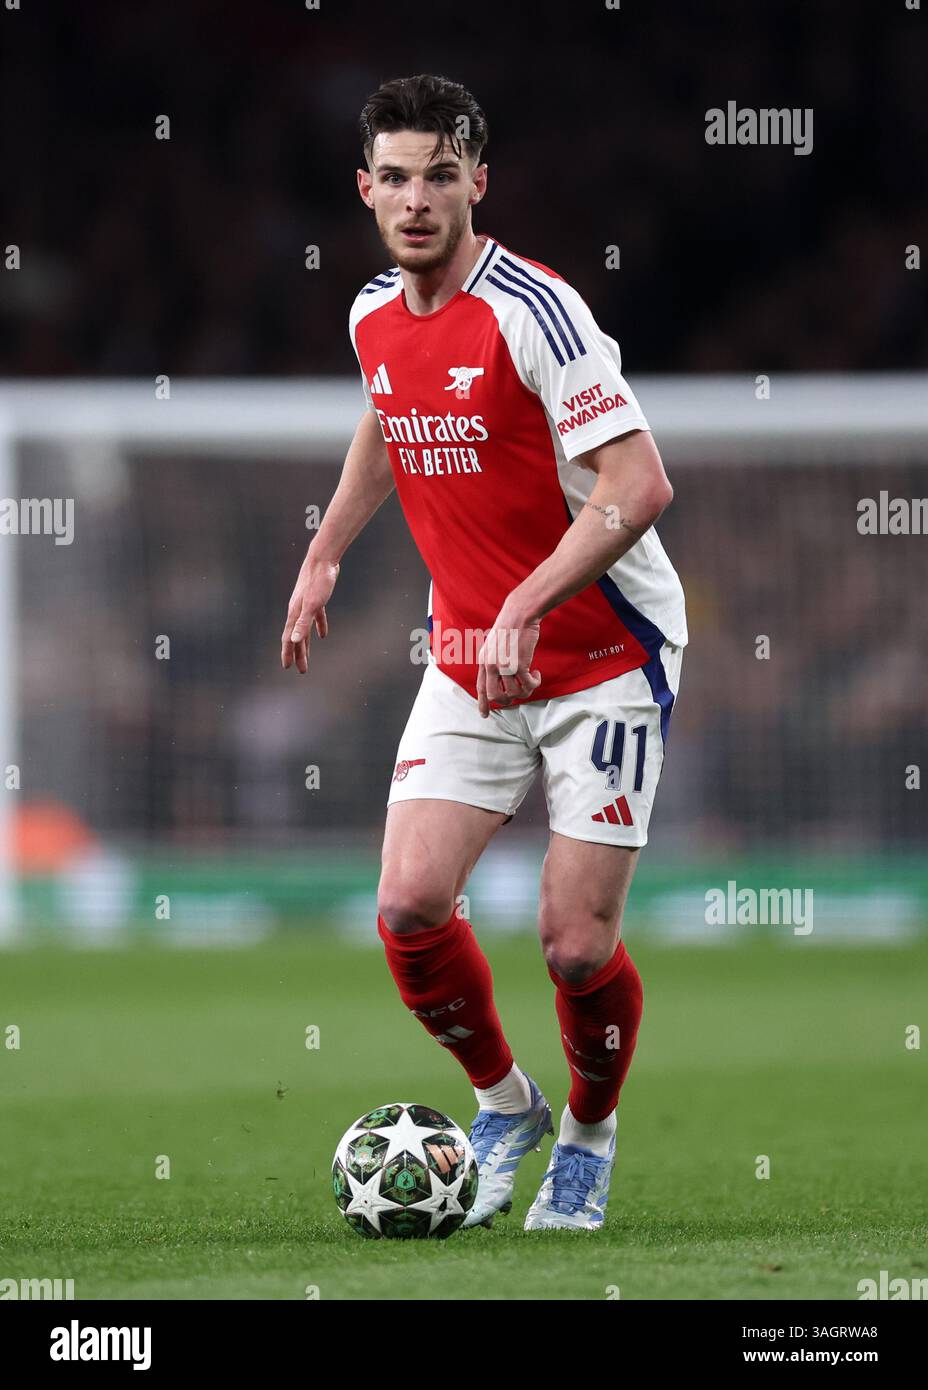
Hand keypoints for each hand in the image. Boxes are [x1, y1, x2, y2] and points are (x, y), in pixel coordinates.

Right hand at [281, 555, 338, 673]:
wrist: (322, 560)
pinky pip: (316, 618)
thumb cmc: (318, 582)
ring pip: (305, 629)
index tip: (287, 667)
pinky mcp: (316, 599)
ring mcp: (306, 605)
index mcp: (295, 614)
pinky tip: (322, 635)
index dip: (288, 653)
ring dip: (306, 644)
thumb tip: (294, 641)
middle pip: (297, 637)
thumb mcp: (312, 605)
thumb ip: (303, 623)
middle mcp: (298, 611)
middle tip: (301, 670)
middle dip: (298, 654)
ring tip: (307, 657)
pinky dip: (318, 627)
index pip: (289, 638)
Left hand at [476, 606, 541, 716]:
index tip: (484, 715)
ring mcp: (504, 666)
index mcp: (483, 661)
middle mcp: (491, 666)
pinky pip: (528, 685)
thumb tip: (501, 679)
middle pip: (496, 696)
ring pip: (514, 693)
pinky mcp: (519, 665)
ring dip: (525, 690)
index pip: (481, 688)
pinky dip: (534, 683)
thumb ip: (494, 661)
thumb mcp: (494, 645)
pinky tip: (536, 674)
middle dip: (507, 700)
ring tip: (530, 680)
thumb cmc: (510, 627)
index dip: (482, 703)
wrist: (519, 614)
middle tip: (518, 694)